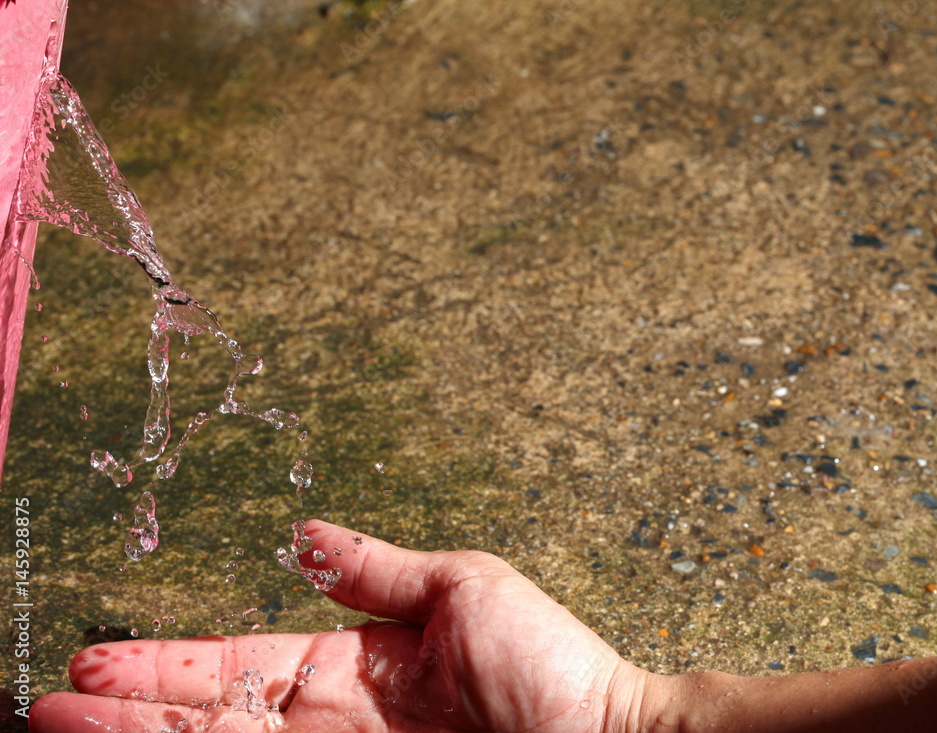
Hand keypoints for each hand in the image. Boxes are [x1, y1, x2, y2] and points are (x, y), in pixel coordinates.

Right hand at [29, 519, 665, 731]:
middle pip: (210, 719)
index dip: (167, 663)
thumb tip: (305, 537)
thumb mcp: (460, 589)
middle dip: (128, 713)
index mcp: (350, 668)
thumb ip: (378, 571)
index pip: (237, 664)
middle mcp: (330, 724)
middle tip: (48, 705)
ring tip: (68, 731)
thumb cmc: (551, 664)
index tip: (99, 659)